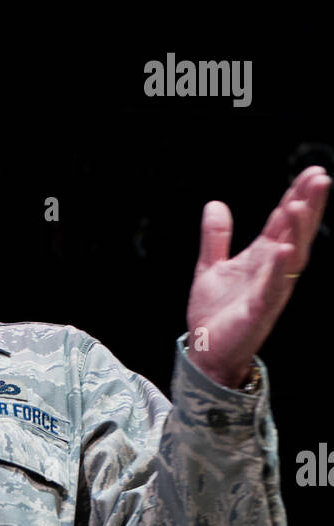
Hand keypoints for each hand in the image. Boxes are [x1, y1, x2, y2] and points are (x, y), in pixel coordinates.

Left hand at [186, 165, 330, 387]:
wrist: (205, 352)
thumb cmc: (214, 315)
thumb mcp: (210, 267)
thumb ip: (216, 237)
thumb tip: (216, 204)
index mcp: (262, 258)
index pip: (283, 222)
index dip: (296, 197)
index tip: (311, 173)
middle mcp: (272, 271)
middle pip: (296, 233)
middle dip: (308, 206)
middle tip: (319, 178)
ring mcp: (269, 291)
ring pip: (291, 257)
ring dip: (298, 231)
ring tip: (300, 205)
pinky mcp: (259, 311)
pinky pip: (273, 288)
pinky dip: (280, 269)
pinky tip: (285, 248)